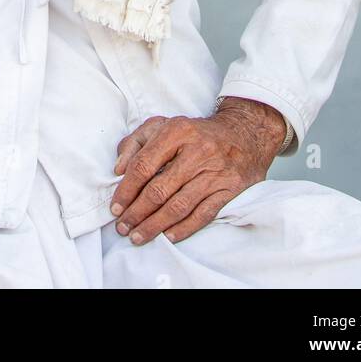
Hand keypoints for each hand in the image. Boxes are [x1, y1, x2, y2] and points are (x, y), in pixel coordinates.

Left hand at [109, 97, 286, 245]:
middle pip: (159, 189)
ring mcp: (215, 172)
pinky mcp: (229, 189)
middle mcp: (197, 151)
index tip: (115, 207)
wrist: (245, 134)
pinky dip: (184, 228)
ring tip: (138, 236)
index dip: (126, 189)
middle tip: (123, 227)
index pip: (144, 165)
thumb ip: (136, 142)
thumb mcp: (164, 125)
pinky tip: (168, 236)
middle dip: (137, 212)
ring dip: (155, 225)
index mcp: (177, 131)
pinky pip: (203, 214)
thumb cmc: (195, 133)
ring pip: (179, 206)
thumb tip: (118, 169)